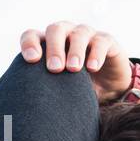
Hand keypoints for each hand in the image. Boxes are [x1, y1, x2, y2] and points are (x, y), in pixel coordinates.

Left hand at [18, 21, 139, 102]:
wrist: (110, 87)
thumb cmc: (79, 87)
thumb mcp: (62, 89)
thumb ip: (48, 92)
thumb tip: (30, 110)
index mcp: (49, 43)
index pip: (33, 35)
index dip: (29, 44)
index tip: (30, 60)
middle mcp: (67, 34)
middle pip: (56, 30)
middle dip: (54, 48)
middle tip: (54, 69)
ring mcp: (87, 35)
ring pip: (78, 34)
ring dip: (75, 51)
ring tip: (74, 69)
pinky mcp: (107, 41)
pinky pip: (101, 42)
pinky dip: (96, 54)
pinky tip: (92, 68)